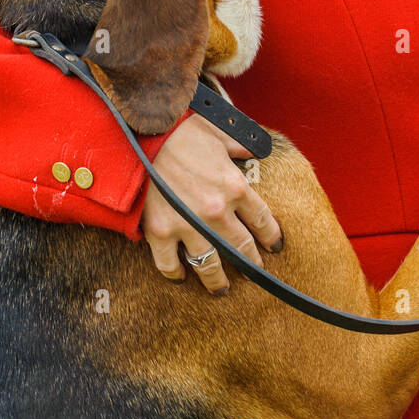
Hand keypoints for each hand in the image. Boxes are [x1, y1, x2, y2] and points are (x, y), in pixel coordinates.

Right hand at [143, 113, 283, 293]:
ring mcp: (187, 225)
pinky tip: (181, 278)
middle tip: (256, 273)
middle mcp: (216, 211)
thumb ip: (241, 144)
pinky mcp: (160, 232)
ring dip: (218, 281)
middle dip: (252, 264)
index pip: (262, 220)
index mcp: (235, 186)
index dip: (271, 237)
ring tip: (222, 289)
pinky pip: (169, 265)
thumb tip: (254, 150)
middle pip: (241, 249)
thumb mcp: (219, 131)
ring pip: (210, 266)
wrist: (142, 134)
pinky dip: (176, 274)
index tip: (275, 247)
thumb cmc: (181, 130)